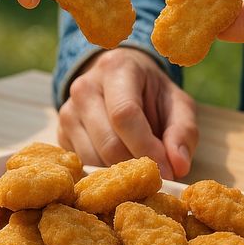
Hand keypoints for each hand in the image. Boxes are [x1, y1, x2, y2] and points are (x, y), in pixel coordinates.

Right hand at [58, 48, 197, 178]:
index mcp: (115, 69)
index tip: (167, 171)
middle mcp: (84, 87)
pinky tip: (121, 164)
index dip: (147, 147)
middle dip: (136, 166)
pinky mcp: (60, 134)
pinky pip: (83, 165)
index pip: (124, 114)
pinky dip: (105, 174)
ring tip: (140, 168)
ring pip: (93, 158)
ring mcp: (67, 112)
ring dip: (121, 173)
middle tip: (157, 176)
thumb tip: (178, 166)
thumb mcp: (177, 104)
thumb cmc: (152, 93)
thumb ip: (183, 132)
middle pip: (108, 142)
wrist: (120, 81)